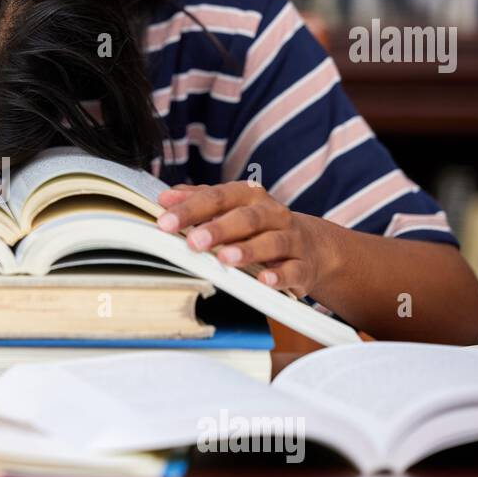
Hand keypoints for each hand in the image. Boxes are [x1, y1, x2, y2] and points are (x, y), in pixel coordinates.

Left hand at [155, 181, 333, 296]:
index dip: (190, 209)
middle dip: (219, 229)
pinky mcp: (303, 266)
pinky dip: (279, 276)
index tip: (165, 222)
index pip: (217, 198)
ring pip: (271, 241)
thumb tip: (165, 197)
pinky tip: (263, 280)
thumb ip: (199, 201)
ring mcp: (290, 239)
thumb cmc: (259, 225)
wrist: (312, 246)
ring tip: (226, 259)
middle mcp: (272, 214)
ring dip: (248, 250)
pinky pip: (293, 270)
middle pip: (246, 218)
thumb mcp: (231, 207)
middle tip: (194, 241)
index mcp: (249, 196)